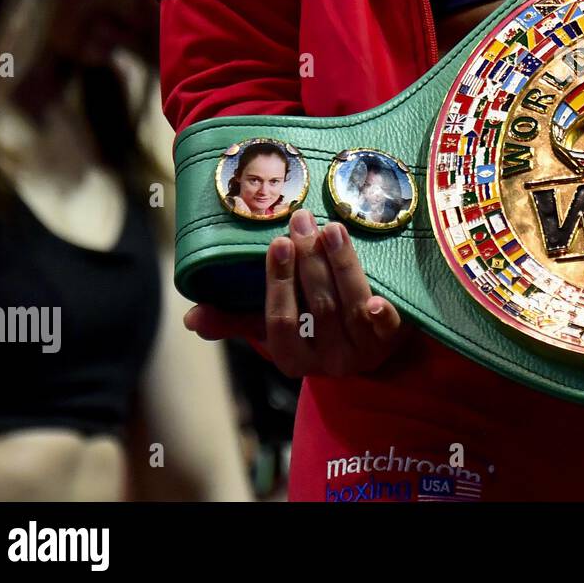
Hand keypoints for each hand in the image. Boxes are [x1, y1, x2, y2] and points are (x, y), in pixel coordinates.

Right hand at [183, 209, 407, 376]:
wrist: (372, 347)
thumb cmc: (314, 329)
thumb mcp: (278, 329)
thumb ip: (236, 320)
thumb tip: (191, 317)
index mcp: (294, 359)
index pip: (281, 322)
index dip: (279, 283)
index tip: (278, 243)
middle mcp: (329, 361)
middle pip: (319, 307)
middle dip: (309, 261)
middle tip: (302, 221)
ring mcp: (363, 353)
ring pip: (351, 306)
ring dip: (342, 265)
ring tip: (332, 229)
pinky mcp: (392, 342)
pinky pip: (389, 329)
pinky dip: (383, 314)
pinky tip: (379, 298)